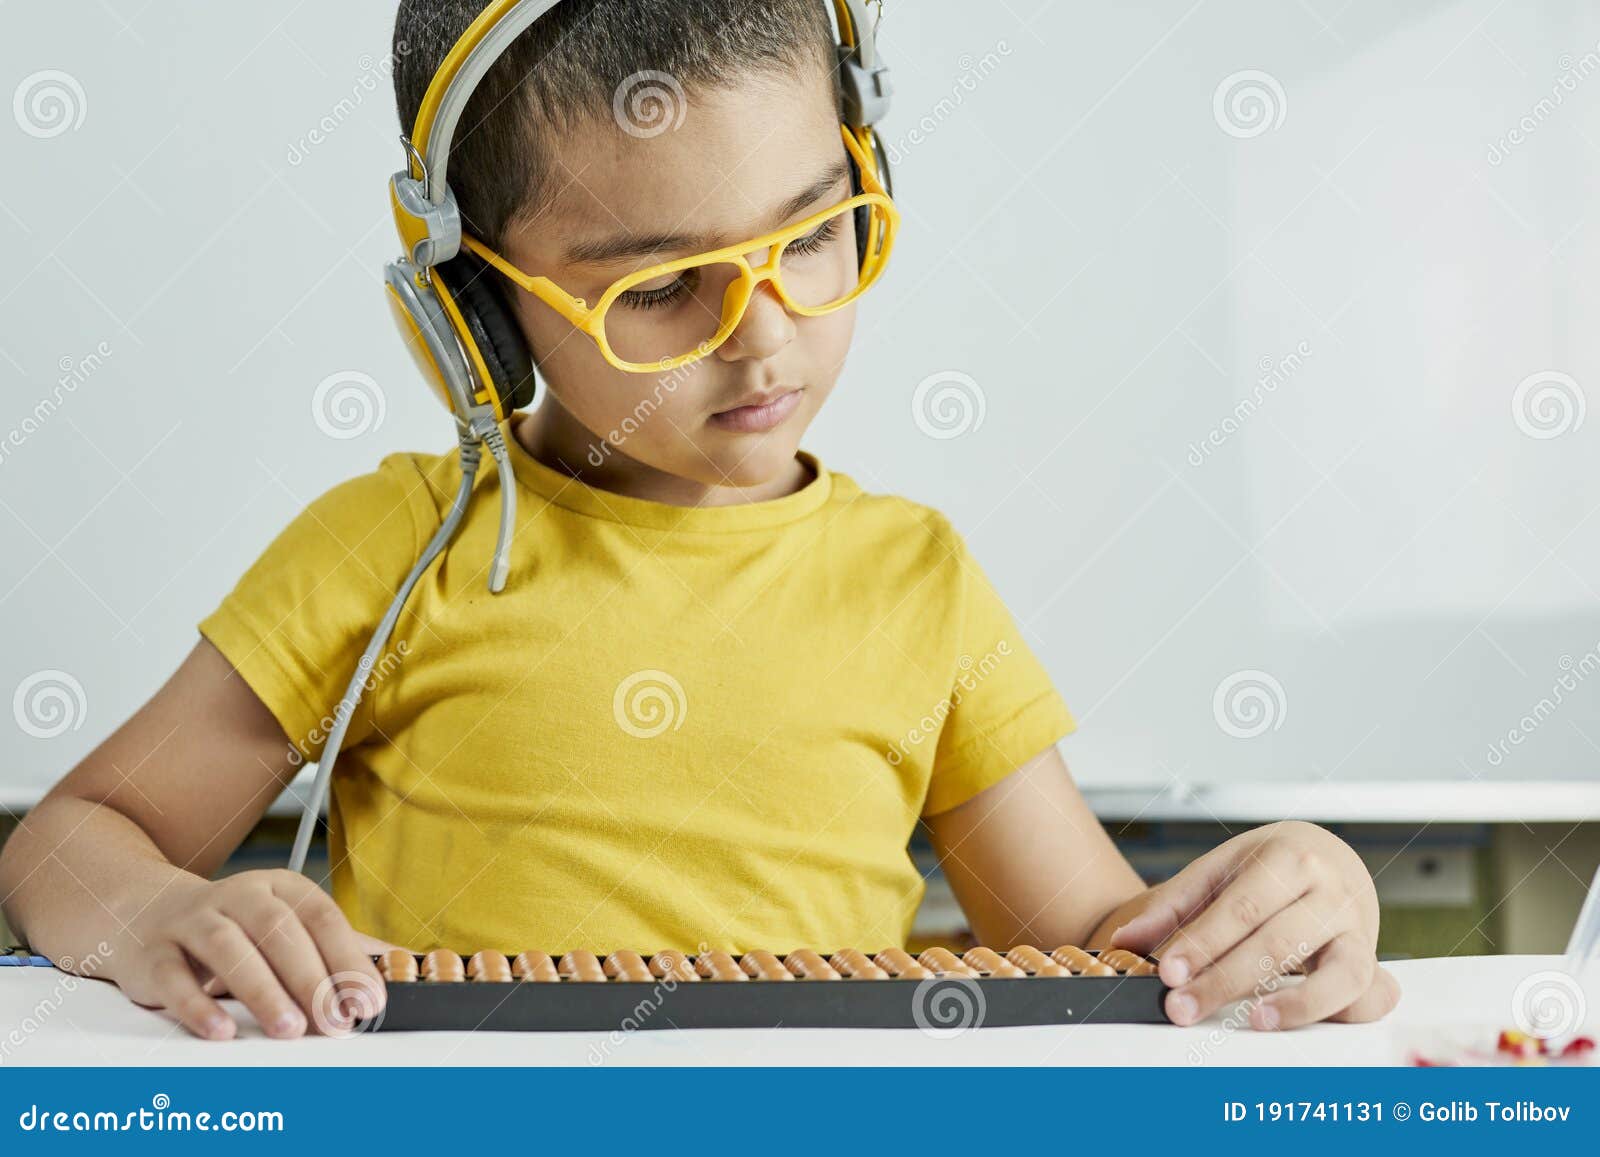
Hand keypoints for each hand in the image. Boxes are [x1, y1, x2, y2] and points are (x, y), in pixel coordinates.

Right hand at [111, 869, 388, 1040]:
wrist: (146, 913)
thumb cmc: (236, 928)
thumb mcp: (289, 926)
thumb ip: (339, 946)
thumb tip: (400, 965)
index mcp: (281, 887)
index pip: (322, 918)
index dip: (347, 959)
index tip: (369, 1001)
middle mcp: (239, 896)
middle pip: (279, 931)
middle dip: (311, 980)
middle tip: (334, 1023)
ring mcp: (193, 921)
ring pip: (228, 948)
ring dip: (262, 990)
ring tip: (288, 1028)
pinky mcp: (153, 953)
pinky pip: (174, 977)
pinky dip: (197, 1006)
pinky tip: (221, 1031)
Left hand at [1109, 820, 1399, 1029]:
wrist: (1327, 853)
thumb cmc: (1269, 865)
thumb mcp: (1219, 869)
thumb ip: (1174, 906)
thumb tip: (1126, 941)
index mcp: (1288, 857)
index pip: (1241, 908)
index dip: (1204, 943)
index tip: (1168, 972)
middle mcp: (1330, 890)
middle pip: (1278, 944)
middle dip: (1224, 980)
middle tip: (1182, 1006)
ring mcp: (1357, 928)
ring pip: (1336, 974)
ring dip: (1294, 1004)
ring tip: (1249, 1021)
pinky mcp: (1370, 961)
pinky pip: (1367, 996)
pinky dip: (1339, 1013)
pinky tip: (1295, 1020)